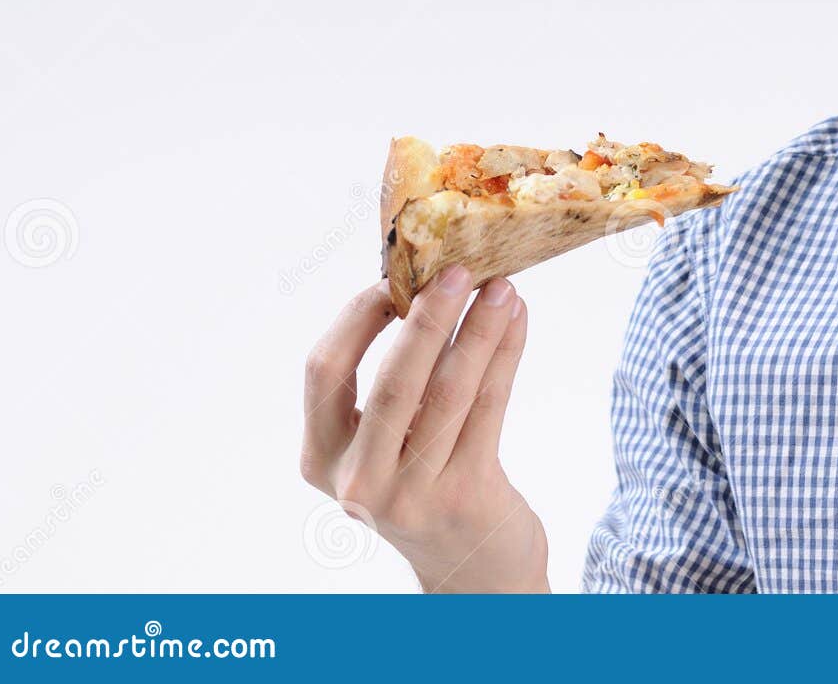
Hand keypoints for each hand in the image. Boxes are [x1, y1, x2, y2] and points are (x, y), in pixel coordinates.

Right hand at [301, 265, 548, 591]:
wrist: (471, 567)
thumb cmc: (426, 481)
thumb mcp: (387, 441)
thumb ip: (395, 379)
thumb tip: (426, 284)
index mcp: (321, 457)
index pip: (323, 371)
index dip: (358, 318)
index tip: (396, 278)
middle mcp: (358, 480)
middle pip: (393, 381)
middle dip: (429, 317)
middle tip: (459, 271)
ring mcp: (411, 494)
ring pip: (449, 391)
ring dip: (479, 330)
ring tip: (502, 288)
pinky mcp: (466, 495)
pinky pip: (489, 408)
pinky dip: (505, 355)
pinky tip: (517, 322)